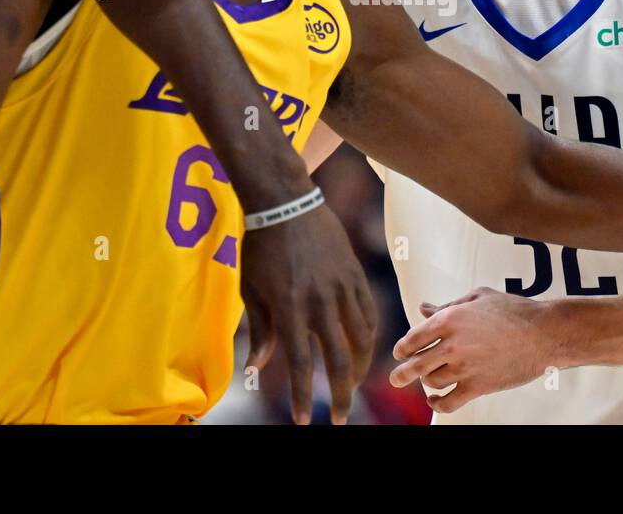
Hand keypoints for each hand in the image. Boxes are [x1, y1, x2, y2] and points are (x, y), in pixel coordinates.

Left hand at [241, 206, 376, 424]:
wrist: (286, 201)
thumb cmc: (261, 246)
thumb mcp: (252, 289)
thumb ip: (260, 330)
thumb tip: (257, 368)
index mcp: (291, 307)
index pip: (301, 363)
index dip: (303, 395)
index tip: (304, 421)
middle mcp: (321, 300)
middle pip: (339, 358)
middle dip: (341, 393)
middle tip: (339, 417)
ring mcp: (342, 286)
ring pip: (361, 338)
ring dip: (359, 367)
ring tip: (352, 385)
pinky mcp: (355, 273)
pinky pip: (369, 311)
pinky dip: (370, 335)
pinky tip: (364, 348)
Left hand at [390, 287, 550, 413]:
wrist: (543, 332)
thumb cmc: (512, 309)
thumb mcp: (477, 297)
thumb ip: (447, 305)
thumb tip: (423, 309)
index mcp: (449, 319)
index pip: (413, 338)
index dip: (402, 348)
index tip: (400, 353)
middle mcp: (452, 344)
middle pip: (416, 364)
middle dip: (401, 374)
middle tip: (396, 379)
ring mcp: (464, 367)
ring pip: (432, 381)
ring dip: (428, 381)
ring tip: (430, 379)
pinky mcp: (478, 386)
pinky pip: (448, 402)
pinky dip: (437, 404)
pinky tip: (434, 400)